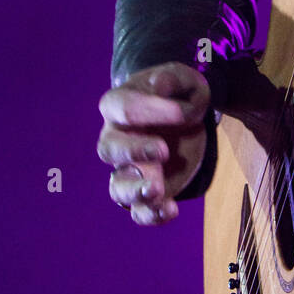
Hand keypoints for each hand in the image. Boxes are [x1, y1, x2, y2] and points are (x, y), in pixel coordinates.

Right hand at [97, 61, 209, 225]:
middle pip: (109, 149)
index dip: (151, 110)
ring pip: (116, 187)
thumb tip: (159, 84)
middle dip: (134, 152)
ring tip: (157, 191)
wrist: (184, 117)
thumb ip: (172, 78)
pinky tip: (171, 210)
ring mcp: (127, 169)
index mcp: (119, 105)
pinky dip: (150, 215)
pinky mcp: (144, 191)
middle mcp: (115, 139)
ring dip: (135, 191)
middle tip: (163, 152)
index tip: (183, 112)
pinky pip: (137, 211)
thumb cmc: (176, 93)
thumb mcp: (183, 79)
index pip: (124, 108)